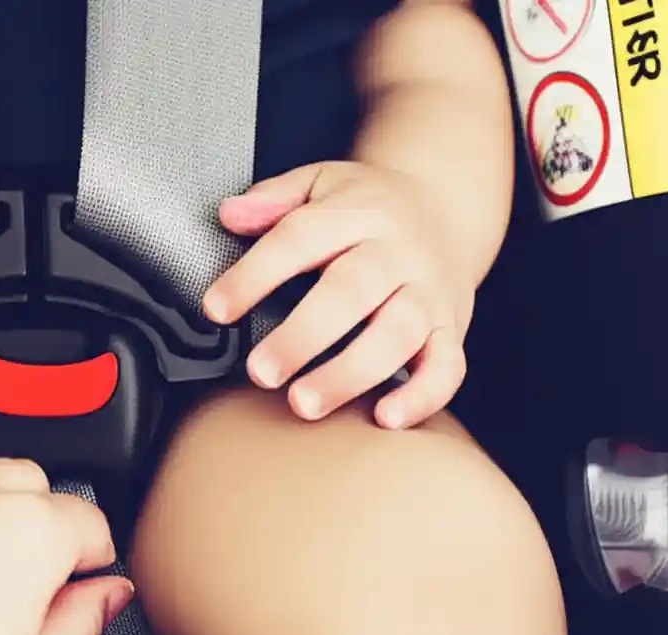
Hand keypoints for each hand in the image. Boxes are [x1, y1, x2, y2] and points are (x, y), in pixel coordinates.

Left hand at [204, 161, 472, 428]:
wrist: (448, 208)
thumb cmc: (368, 206)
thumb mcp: (320, 182)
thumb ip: (273, 199)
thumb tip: (229, 214)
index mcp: (357, 212)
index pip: (300, 238)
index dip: (255, 274)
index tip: (216, 309)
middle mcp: (396, 251)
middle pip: (352, 291)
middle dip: (303, 335)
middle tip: (260, 373)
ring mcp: (429, 291)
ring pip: (398, 333)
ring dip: (350, 373)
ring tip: (304, 404)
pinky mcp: (451, 327)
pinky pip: (448, 366)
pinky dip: (423, 395)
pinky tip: (385, 418)